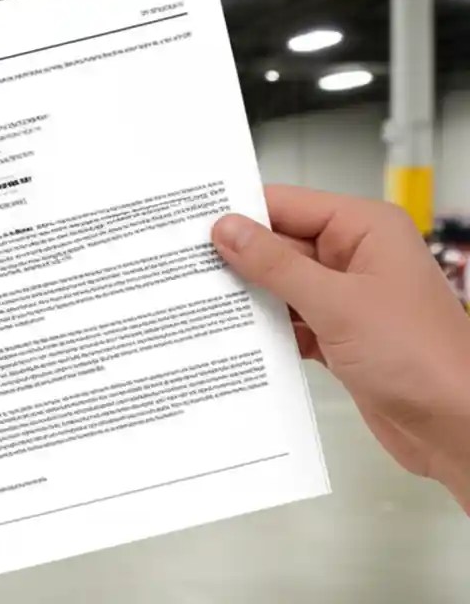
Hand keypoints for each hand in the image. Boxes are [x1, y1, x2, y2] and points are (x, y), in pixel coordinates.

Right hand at [212, 185, 469, 511]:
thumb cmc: (423, 360)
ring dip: (251, 300)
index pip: (287, 205)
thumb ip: (275, 265)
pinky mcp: (339, 335)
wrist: (456, 426)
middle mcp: (357, 257)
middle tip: (188, 270)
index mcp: (366, 230)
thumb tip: (229, 230)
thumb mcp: (336, 304)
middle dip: (239, 261)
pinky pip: (290, 322)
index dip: (241, 215)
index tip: (194, 227)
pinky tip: (240, 340)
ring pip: (281, 286)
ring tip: (205, 305)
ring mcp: (348, 298)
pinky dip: (267, 331)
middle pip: (279, 245)